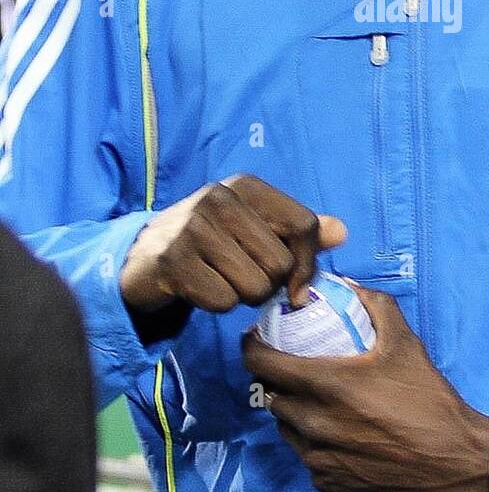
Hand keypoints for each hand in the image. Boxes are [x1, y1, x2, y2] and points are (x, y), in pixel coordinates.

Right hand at [120, 174, 346, 313]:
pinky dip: (216, 305)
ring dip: (242, 296)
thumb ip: (298, 231)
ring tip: (220, 278)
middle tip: (242, 274)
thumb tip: (341, 232)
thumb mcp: (256, 228)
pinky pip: (223, 302)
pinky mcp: (172, 260)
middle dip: (268, 283)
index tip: (295, 282)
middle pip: (281, 264)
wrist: (145, 258)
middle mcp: (219, 197)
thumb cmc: (213, 244)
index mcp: (247, 186)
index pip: (303, 225)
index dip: (307, 263)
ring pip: (254, 287)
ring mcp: (192, 227)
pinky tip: (199, 287)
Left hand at [241, 284, 488, 491]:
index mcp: (326, 384)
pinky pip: (307, 456)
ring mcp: (318, 457)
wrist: (455, 461)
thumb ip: (374, 306)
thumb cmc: (429, 399)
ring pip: (286, 428)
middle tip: (294, 367)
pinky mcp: (328, 483)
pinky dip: (314, 441)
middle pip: (271, 396)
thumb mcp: (405, 343)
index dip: (252, 347)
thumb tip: (347, 285)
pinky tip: (338, 433)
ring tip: (316, 400)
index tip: (256, 338)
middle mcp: (313, 423)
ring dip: (293, 411)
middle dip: (277, 379)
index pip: (261, 363)